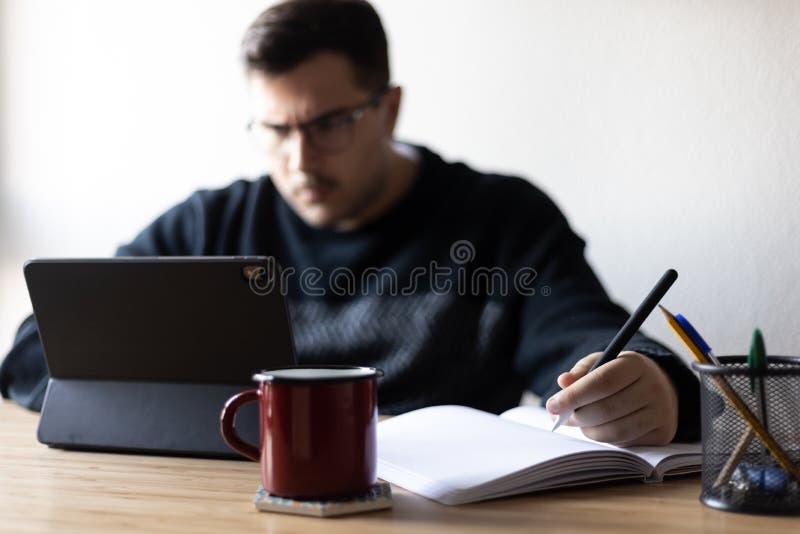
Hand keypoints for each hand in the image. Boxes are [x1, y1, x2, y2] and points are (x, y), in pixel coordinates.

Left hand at [545, 351, 677, 445]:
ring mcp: (661, 413)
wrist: (659, 387)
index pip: (602, 382)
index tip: (552, 405)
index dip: (574, 396)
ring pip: (615, 431)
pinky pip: (626, 443)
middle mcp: (653, 388)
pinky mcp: (662, 434)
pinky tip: (600, 428)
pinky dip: (606, 438)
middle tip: (561, 417)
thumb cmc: (621, 374)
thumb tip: (563, 382)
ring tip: (580, 423)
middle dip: (578, 416)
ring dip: (589, 431)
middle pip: (607, 409)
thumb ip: (581, 371)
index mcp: (636, 365)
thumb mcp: (601, 363)